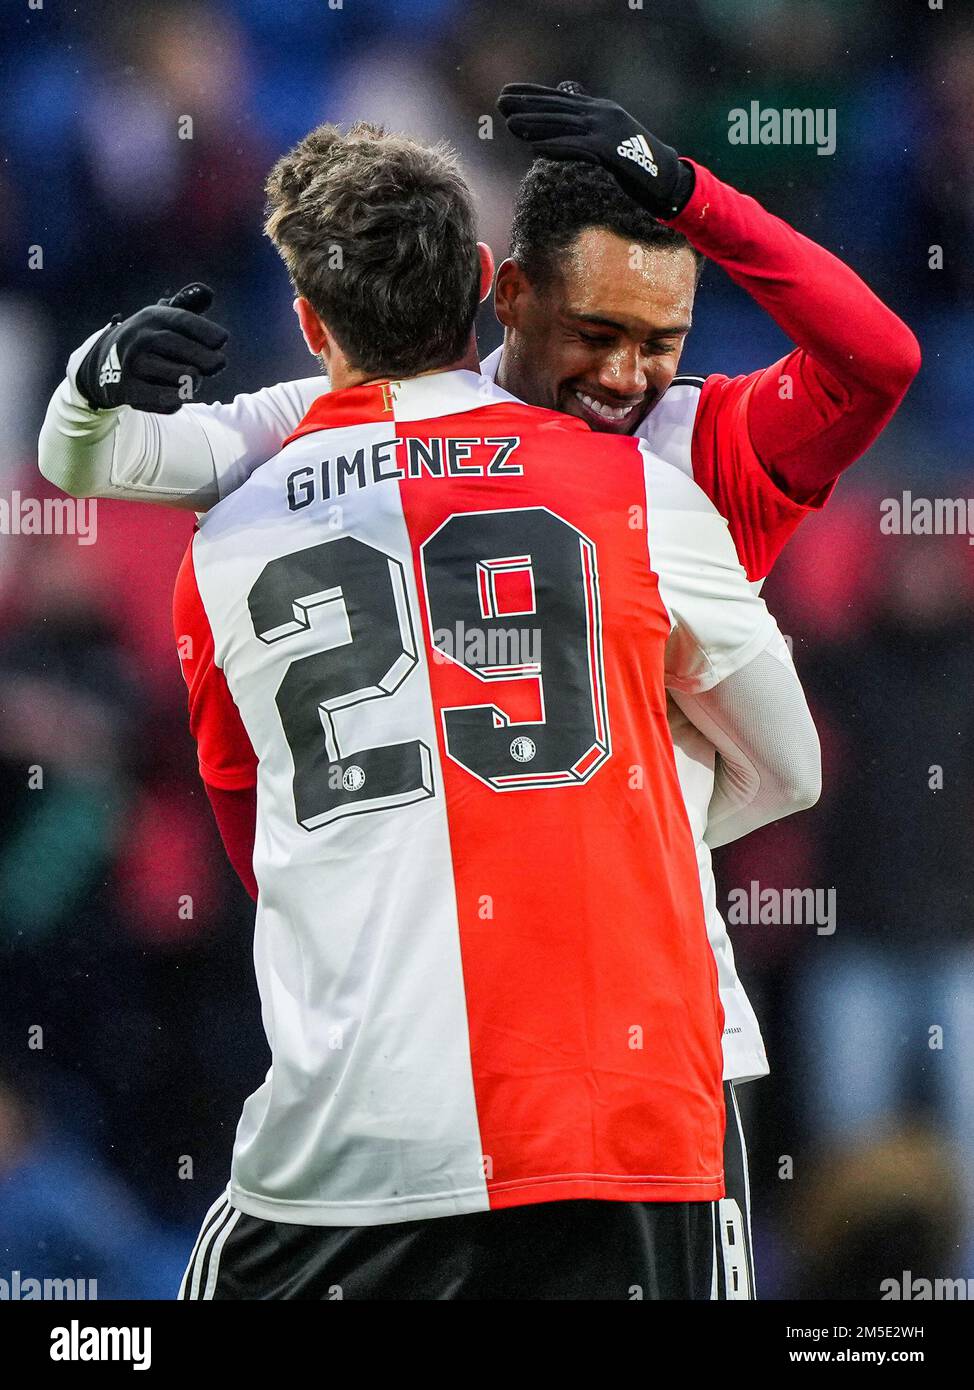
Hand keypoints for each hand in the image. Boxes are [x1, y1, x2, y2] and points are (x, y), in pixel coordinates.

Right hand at [76, 283, 228, 413]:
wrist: (104, 363)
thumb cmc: (150, 340)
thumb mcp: (165, 318)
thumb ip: (189, 304)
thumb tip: (207, 292)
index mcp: (153, 317)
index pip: (182, 320)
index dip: (206, 331)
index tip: (222, 340)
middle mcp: (141, 338)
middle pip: (177, 345)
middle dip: (205, 357)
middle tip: (218, 364)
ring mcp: (133, 363)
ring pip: (176, 375)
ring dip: (193, 380)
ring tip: (194, 379)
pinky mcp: (127, 389)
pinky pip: (161, 398)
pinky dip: (175, 399)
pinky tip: (179, 396)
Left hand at [497, 82, 693, 218]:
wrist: (667, 179)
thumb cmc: (637, 165)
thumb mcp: (610, 141)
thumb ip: (588, 130)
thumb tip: (564, 128)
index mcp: (601, 109)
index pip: (561, 98)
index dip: (533, 94)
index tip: (510, 92)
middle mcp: (603, 114)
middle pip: (558, 108)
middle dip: (528, 105)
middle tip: (501, 103)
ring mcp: (607, 130)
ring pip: (564, 125)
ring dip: (535, 124)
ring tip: (510, 123)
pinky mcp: (610, 151)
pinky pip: (577, 148)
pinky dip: (555, 147)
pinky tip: (535, 148)